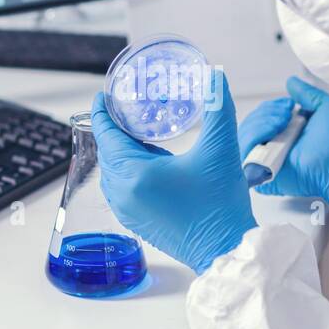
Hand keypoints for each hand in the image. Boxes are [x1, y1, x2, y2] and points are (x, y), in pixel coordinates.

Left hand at [92, 72, 257, 274]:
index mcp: (135, 175)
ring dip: (124, 152)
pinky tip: (154, 164)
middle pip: (108, 152)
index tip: (103, 95)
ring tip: (146, 137)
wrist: (227, 251)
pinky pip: (122, 188)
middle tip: (131, 110)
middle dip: (116, 130)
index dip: (102, 111)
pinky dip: (130, 171)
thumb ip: (218, 108)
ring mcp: (127, 211)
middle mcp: (123, 194)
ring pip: (113, 170)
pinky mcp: (136, 221)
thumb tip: (215, 76)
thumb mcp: (221, 150)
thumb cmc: (221, 208)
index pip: (106, 134)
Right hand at [238, 76, 328, 205]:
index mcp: (285, 135)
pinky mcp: (262, 177)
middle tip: (285, 114)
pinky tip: (273, 134)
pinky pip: (243, 157)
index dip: (268, 108)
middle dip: (264, 113)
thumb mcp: (325, 106)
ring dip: (259, 123)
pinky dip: (252, 140)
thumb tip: (291, 81)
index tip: (288, 105)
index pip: (260, 119)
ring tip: (282, 123)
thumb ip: (307, 93)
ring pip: (243, 139)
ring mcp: (267, 163)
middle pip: (249, 126)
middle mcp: (274, 148)